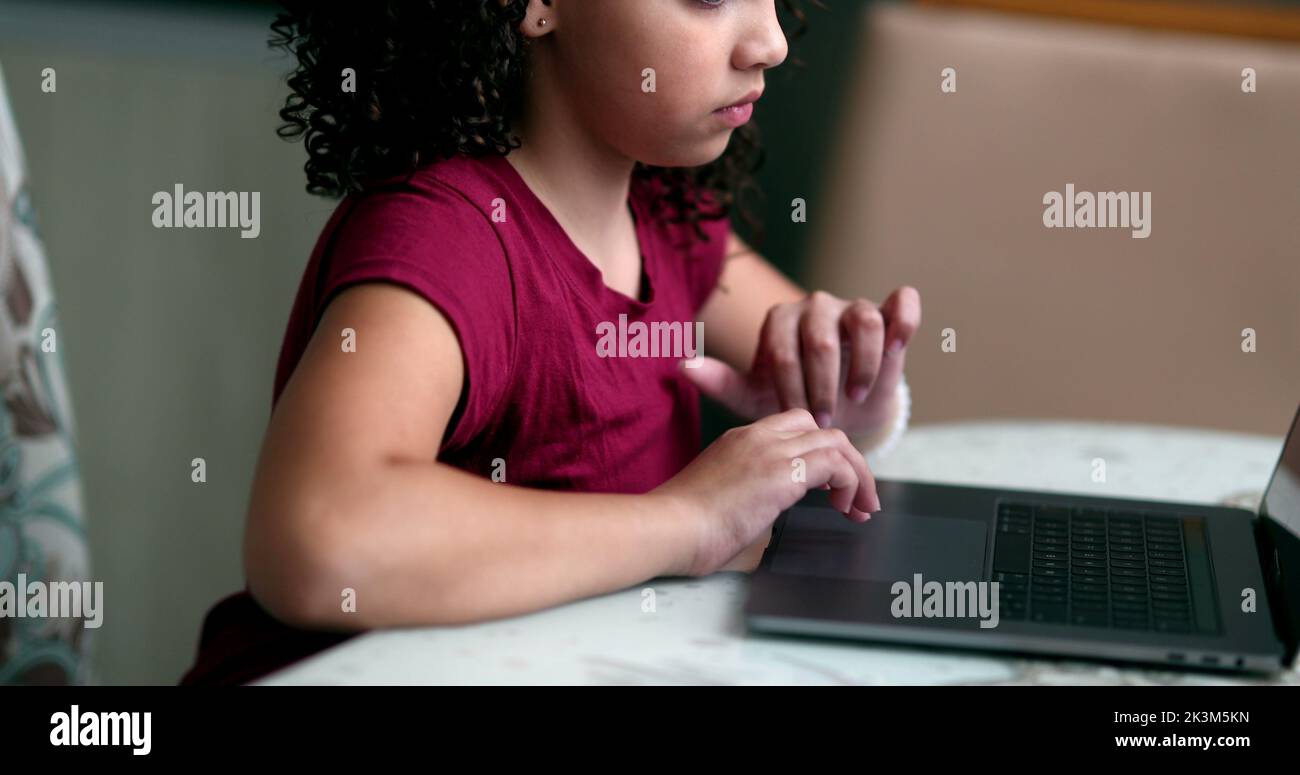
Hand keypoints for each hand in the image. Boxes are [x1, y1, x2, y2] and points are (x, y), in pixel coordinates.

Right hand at [654, 408, 880, 576]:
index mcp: (740, 441)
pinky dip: (851, 483)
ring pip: (836, 442)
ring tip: (861, 507)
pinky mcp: (782, 472)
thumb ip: (749, 502)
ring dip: (857, 474)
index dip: (821, 453)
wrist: (668, 527)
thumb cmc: (684, 529)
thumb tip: (764, 525)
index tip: (831, 488)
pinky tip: (847, 508)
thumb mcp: (722, 503)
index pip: (795, 427)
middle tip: (857, 499)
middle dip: (847, 461)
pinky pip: (836, 463)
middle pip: (821, 429)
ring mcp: (769, 450)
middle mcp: (757, 437)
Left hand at [684, 287, 919, 436]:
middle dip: (823, 386)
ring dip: (862, 366)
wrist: (839, 412)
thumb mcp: (754, 398)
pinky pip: (902, 303)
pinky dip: (903, 321)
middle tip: (828, 419)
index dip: (791, 389)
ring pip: (862, 322)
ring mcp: (852, 306)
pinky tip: (898, 349)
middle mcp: (814, 307)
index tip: (799, 417)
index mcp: (779, 321)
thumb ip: (720, 383)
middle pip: (821, 340)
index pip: (783, 350)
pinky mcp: (888, 311)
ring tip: (857, 397)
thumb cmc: (792, 400)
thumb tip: (682, 365)